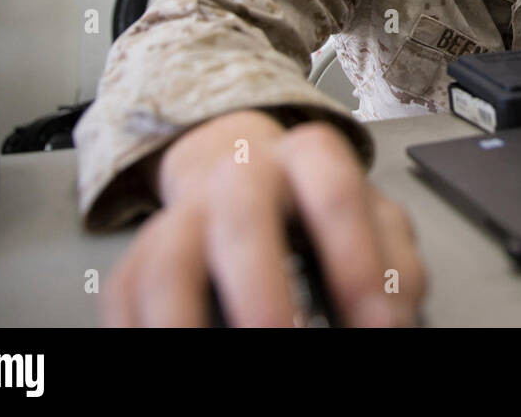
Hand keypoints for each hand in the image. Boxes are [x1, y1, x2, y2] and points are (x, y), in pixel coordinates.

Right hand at [102, 110, 426, 326]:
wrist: (241, 166)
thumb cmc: (316, 205)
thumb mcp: (374, 217)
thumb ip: (395, 265)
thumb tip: (391, 321)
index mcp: (308, 157)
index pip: (335, 196)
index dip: (357, 260)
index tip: (376, 324)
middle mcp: (239, 176)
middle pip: (243, 220)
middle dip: (261, 290)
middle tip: (281, 338)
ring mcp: (184, 214)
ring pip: (166, 263)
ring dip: (180, 322)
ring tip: (201, 363)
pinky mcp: (142, 254)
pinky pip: (126, 298)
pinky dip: (139, 333)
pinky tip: (161, 350)